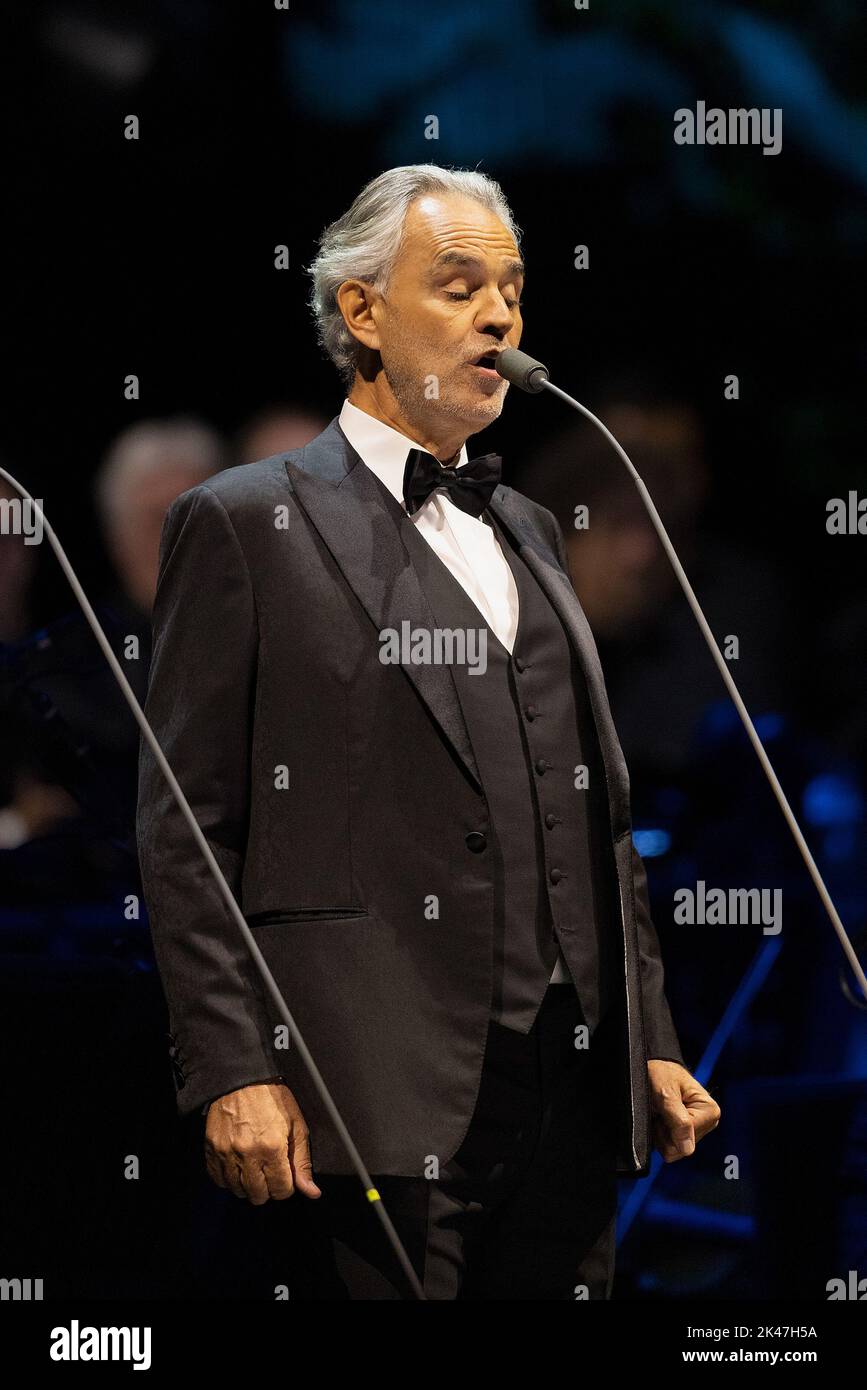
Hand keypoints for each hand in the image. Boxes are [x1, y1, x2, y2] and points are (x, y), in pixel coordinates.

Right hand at [204, 1081, 321, 1203]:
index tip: (285, 1176)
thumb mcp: (296, 1125)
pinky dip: (228, 1179)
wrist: (242, 1078)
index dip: (286, 1186)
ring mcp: (226, 1152)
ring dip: (248, 1185)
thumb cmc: (272, 1098)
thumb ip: (302, 1162)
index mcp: (272, 1148)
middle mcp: (248, 1153)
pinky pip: (218, 1179)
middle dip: (268, 1189)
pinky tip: (237, 1168)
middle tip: (270, 1173)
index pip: (281, 1190)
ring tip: (254, 1169)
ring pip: (237, 1190)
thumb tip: (311, 1191)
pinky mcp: (211, 1149)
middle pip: (258, 1196)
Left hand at [647, 1060, 720, 1162]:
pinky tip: (661, 1119)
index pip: (687, 1140)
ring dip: (661, 1133)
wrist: (655, 1069)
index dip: (668, 1127)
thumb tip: (688, 1149)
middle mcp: (707, 1124)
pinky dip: (660, 1135)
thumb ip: (678, 1121)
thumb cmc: (662, 1074)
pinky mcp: (686, 1135)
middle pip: (681, 1149)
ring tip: (661, 1113)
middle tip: (661, 1110)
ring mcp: (697, 1131)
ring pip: (675, 1151)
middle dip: (665, 1132)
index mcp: (710, 1112)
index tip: (664, 1108)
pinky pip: (670, 1149)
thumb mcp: (666, 1093)